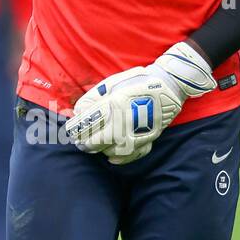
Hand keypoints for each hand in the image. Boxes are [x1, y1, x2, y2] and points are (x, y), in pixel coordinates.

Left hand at [65, 41, 216, 164]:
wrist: (168, 86)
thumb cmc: (136, 82)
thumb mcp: (111, 84)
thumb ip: (92, 99)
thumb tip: (78, 113)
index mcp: (113, 106)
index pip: (85, 127)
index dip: (74, 131)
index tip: (71, 132)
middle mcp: (124, 124)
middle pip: (94, 143)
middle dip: (85, 143)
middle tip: (81, 142)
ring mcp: (136, 135)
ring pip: (110, 153)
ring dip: (102, 150)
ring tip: (99, 144)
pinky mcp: (147, 141)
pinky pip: (128, 157)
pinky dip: (118, 157)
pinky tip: (111, 155)